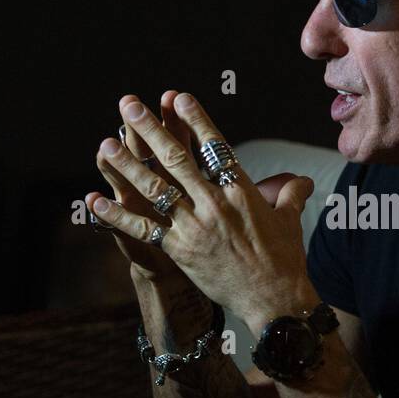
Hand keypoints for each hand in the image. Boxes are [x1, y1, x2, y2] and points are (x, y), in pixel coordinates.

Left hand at [85, 91, 318, 329]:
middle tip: (128, 104)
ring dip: (127, 165)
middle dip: (150, 129)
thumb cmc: (284, 260)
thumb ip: (290, 193)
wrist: (273, 299)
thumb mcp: (289, 220)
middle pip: (176, 159)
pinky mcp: (180, 251)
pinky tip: (95, 200)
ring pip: (154, 189)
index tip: (177, 97)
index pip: (215, 147)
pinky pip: (142, 229)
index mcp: (241, 191)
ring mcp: (195, 227)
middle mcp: (215, 204)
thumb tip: (303, 179)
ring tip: (106, 144)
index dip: (195, 120)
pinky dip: (117, 215)